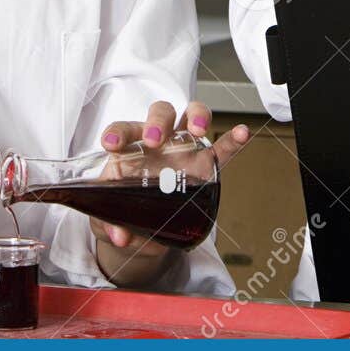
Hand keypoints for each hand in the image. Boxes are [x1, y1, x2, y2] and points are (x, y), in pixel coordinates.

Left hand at [90, 99, 250, 285]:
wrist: (140, 230)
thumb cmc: (121, 213)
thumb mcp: (107, 219)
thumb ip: (109, 224)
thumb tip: (119, 236)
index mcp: (129, 150)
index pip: (123, 132)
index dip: (117, 133)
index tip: (112, 144)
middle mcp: (158, 143)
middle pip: (161, 114)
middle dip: (158, 121)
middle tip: (155, 139)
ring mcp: (183, 151)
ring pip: (191, 118)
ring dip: (196, 117)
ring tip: (198, 129)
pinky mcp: (205, 165)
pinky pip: (221, 149)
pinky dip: (232, 140)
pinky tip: (242, 132)